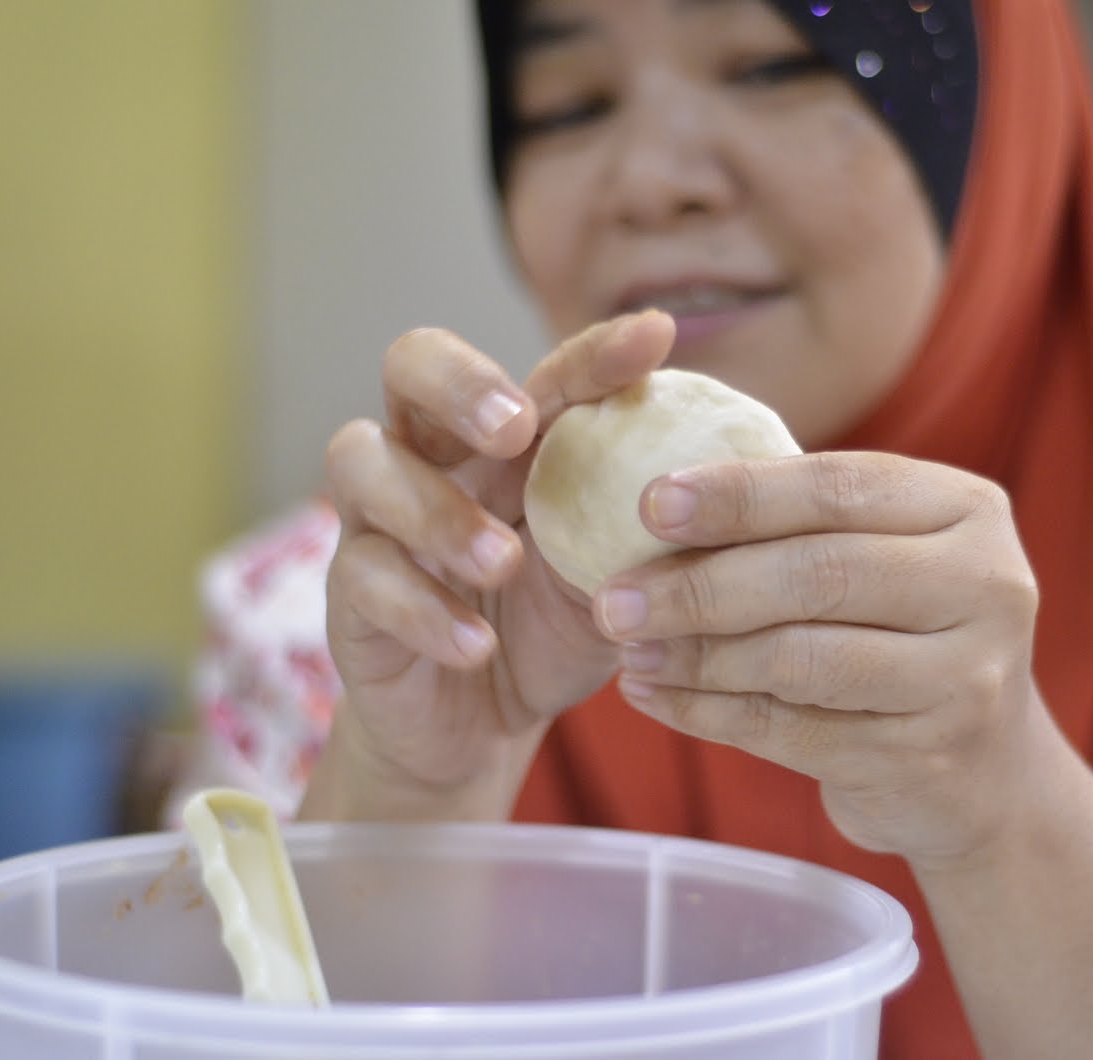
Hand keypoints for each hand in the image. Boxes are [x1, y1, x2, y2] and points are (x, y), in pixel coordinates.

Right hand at [312, 310, 675, 818]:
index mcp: (505, 444)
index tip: (655, 339)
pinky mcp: (348, 595)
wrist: (478, 726)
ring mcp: (378, 520)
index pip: (541, 373)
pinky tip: (476, 644)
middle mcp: (434, 459)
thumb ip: (647, 529)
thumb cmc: (548, 629)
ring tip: (501, 558)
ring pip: (365, 464)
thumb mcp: (610, 577)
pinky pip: (362, 578)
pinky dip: (424, 609)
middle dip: (461, 384)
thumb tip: (745, 490)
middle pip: (409, 367)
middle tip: (516, 428)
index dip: (592, 352)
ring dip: (437, 508)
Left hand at [597, 451, 1051, 865]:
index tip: (648, 503)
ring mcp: (965, 678)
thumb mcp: (878, 557)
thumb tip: (656, 498)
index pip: (839, 487)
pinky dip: (709, 714)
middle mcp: (985, 585)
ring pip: (801, 659)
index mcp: (965, 509)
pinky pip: (791, 732)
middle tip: (613, 597)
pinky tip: (653, 698)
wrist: (982, 776)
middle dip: (702, 585)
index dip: (739, 494)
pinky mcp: (926, 758)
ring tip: (626, 651)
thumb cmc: (899, 636)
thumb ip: (797, 523)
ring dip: (698, 656)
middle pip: (819, 574)